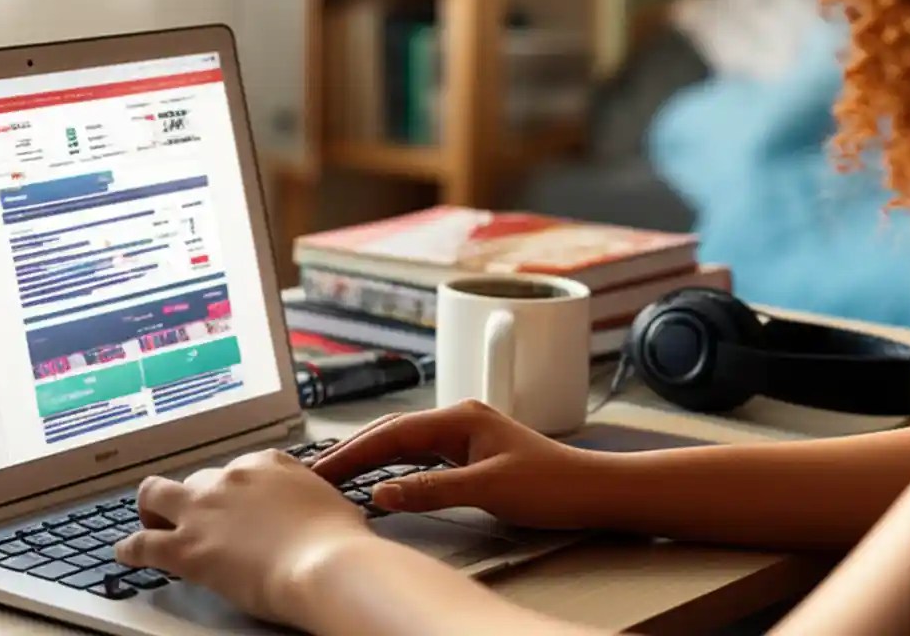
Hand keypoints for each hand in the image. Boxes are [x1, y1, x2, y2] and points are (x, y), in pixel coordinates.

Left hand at [115, 449, 377, 627]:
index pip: (237, 472)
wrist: (326, 564)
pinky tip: (125, 554)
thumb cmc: (339, 541)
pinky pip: (143, 544)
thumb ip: (309, 499)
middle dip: (193, 499)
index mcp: (266, 464)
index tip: (233, 508)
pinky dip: (130, 549)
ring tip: (148, 525)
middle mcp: (229, 478)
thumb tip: (311, 511)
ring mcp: (203, 510)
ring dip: (150, 510)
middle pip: (196, 481)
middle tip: (193, 519)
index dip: (232, 493)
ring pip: (154, 495)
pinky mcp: (185, 546)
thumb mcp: (331, 502)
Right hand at [311, 400, 608, 528]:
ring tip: (336, 477)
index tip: (322, 470)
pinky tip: (378, 481)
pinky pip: (418, 457)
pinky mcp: (469, 454)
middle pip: (391, 433)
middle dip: (353, 453)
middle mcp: (458, 420)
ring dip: (370, 459)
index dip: (353, 453)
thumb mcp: (488, 490)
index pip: (392, 433)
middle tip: (316, 474)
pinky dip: (392, 468)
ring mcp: (463, 436)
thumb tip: (381, 493)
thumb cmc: (552, 484)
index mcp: (459, 417)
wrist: (593, 491)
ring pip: (403, 444)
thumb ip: (431, 490)